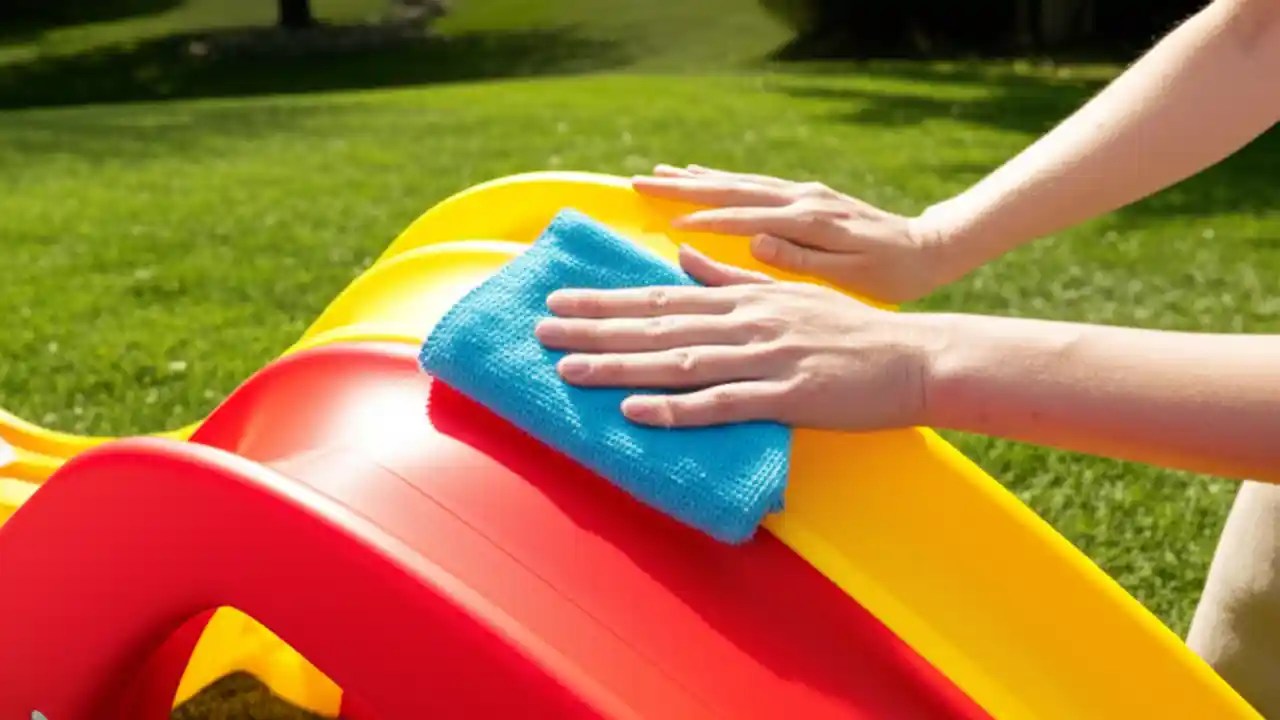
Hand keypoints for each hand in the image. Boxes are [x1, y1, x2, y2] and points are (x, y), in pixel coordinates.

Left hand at [534, 245, 934, 430]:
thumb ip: (730, 277)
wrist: (916, 358)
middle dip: (594, 328)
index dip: (606, 301)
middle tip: (539, 330)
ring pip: (678, 361)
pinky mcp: (788, 397)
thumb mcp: (787, 292)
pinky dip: (676, 408)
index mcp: (745, 298)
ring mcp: (766, 359)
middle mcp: (747, 322)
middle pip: (657, 324)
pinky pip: (722, 404)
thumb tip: (680, 255)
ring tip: (567, 368)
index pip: (660, 297)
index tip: (559, 300)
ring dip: (619, 365)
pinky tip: (636, 410)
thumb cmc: (850, 330)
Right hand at [631, 163, 951, 303]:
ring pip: (740, 182)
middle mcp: (802, 200)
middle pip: (732, 189)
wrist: (929, 250)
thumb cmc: (890, 276)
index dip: (705, 219)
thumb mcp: (850, 276)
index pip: (746, 218)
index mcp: (810, 222)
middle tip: (639, 182)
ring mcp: (804, 194)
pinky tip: (700, 177)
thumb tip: (757, 241)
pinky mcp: (807, 196)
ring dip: (696, 179)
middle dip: (683, 187)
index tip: (665, 223)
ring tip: (658, 175)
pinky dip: (723, 180)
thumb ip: (801, 260)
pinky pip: (755, 185)